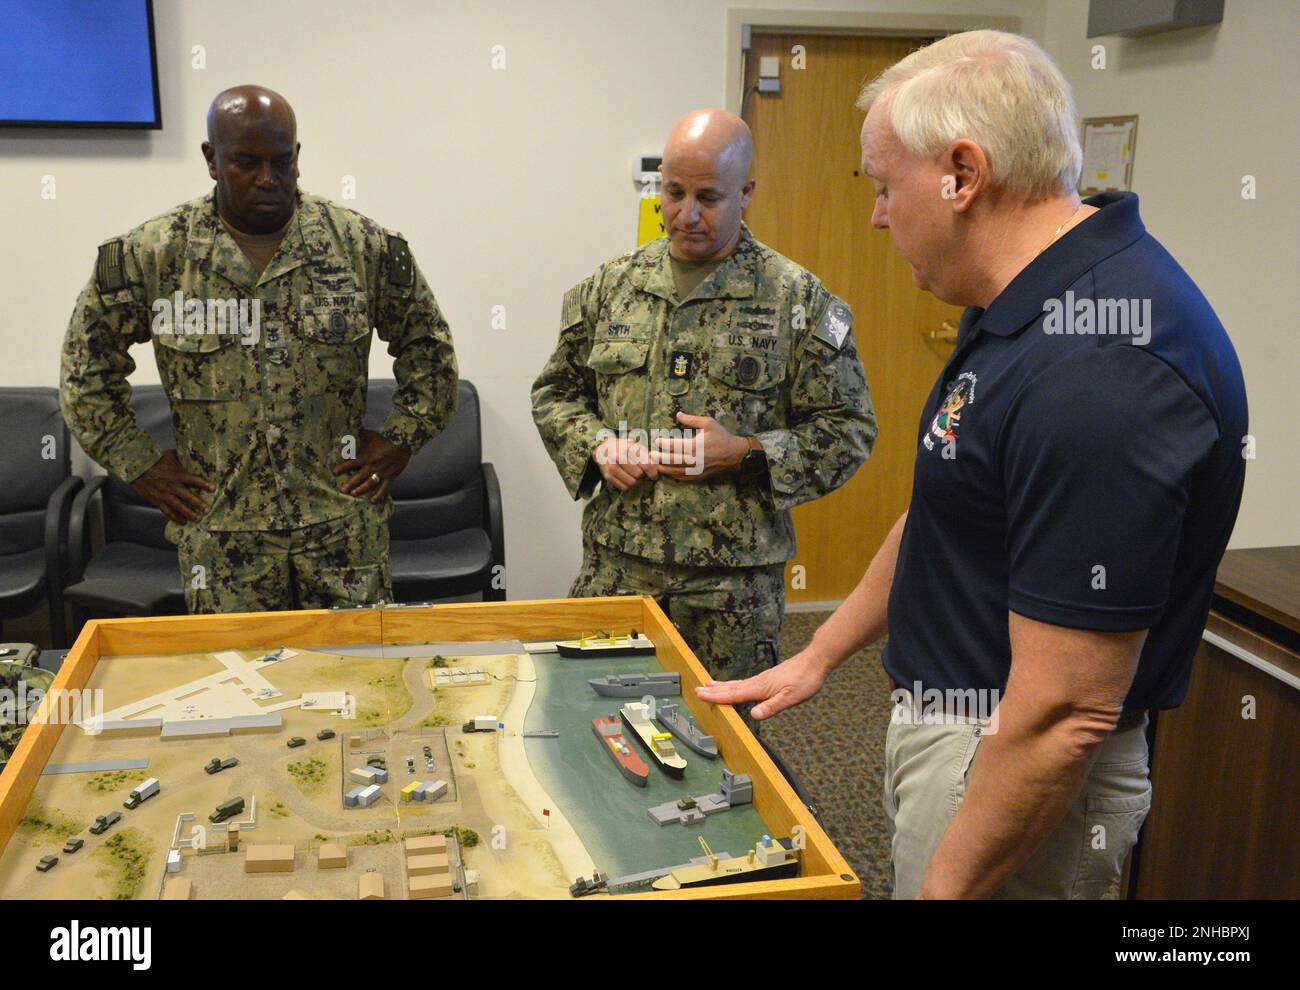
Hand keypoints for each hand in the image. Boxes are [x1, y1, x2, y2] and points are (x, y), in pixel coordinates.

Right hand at [131, 449, 215, 523]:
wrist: (137, 469)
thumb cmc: (156, 461)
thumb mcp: (170, 456)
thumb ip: (183, 458)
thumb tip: (197, 454)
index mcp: (176, 474)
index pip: (192, 479)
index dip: (203, 483)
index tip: (213, 488)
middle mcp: (170, 485)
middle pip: (186, 495)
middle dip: (197, 503)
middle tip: (207, 509)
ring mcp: (163, 494)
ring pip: (177, 506)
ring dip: (188, 513)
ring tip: (198, 518)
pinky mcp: (157, 501)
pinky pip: (167, 511)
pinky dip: (175, 517)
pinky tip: (183, 521)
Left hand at [332, 428, 410, 502]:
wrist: (402, 442)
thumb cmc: (385, 438)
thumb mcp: (369, 435)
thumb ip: (358, 436)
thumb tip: (347, 432)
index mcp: (366, 456)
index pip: (351, 463)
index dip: (342, 468)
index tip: (334, 472)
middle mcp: (372, 466)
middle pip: (358, 477)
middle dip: (349, 484)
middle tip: (342, 490)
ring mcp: (381, 473)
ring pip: (369, 484)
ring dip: (360, 490)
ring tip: (353, 494)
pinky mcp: (390, 477)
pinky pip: (384, 488)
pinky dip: (378, 495)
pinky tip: (372, 501)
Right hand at [592, 435, 658, 491]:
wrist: (603, 449)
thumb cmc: (624, 447)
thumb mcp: (635, 446)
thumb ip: (647, 456)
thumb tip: (658, 468)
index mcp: (628, 448)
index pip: (645, 464)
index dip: (652, 472)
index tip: (654, 475)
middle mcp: (618, 457)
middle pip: (639, 475)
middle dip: (643, 476)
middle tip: (642, 473)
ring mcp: (612, 467)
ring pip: (632, 482)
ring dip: (636, 482)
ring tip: (636, 477)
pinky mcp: (608, 476)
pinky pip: (624, 487)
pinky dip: (629, 486)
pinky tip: (629, 479)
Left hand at [650, 412, 748, 480]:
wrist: (735, 454)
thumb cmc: (721, 436)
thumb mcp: (708, 423)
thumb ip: (691, 420)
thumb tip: (677, 414)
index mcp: (694, 446)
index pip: (673, 446)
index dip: (663, 443)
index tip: (657, 441)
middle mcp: (694, 459)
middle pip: (671, 460)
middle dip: (659, 458)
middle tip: (650, 455)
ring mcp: (696, 469)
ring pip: (676, 471)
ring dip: (664, 468)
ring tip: (655, 465)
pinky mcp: (699, 475)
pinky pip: (684, 478)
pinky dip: (674, 476)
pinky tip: (669, 473)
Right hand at [695, 646, 831, 719]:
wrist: (814, 662)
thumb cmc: (805, 679)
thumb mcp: (791, 698)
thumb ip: (772, 707)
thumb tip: (754, 715)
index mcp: (760, 688)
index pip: (734, 694)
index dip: (716, 696)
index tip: (700, 694)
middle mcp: (758, 682)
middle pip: (731, 687)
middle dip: (714, 690)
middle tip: (696, 690)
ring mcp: (762, 679)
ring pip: (737, 684)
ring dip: (721, 686)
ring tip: (708, 685)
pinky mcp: (767, 679)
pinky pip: (745, 683)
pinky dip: (734, 685)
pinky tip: (734, 686)